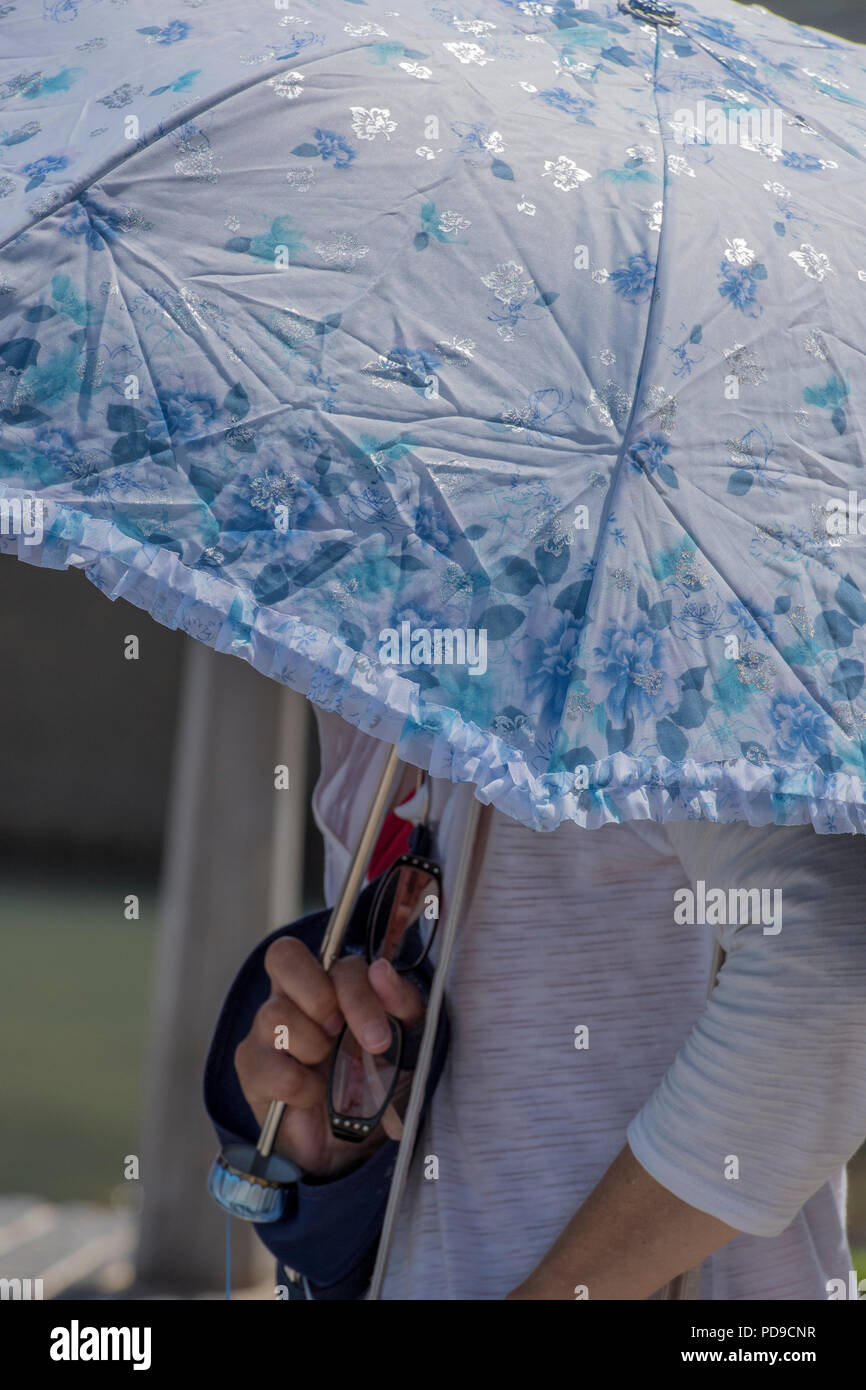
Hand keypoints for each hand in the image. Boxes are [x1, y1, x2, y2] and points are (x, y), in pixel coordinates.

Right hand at [234, 937, 424, 1179]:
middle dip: (320, 998)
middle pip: (283, 955)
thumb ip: (402, 1002)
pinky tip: (312, 1095)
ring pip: (275, 1014)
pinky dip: (300, 1087)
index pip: (332, 958)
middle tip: (339, 1035)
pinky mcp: (252, 1067)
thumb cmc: (378, 1078)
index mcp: (331, 980)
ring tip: (326, 1069)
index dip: (356, 992)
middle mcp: (292, 994)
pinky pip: (269, 1067)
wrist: (355, 1140)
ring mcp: (266, 1029)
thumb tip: (380, 970)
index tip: (378, 1038)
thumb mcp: (406, 1041)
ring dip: (313, 1047)